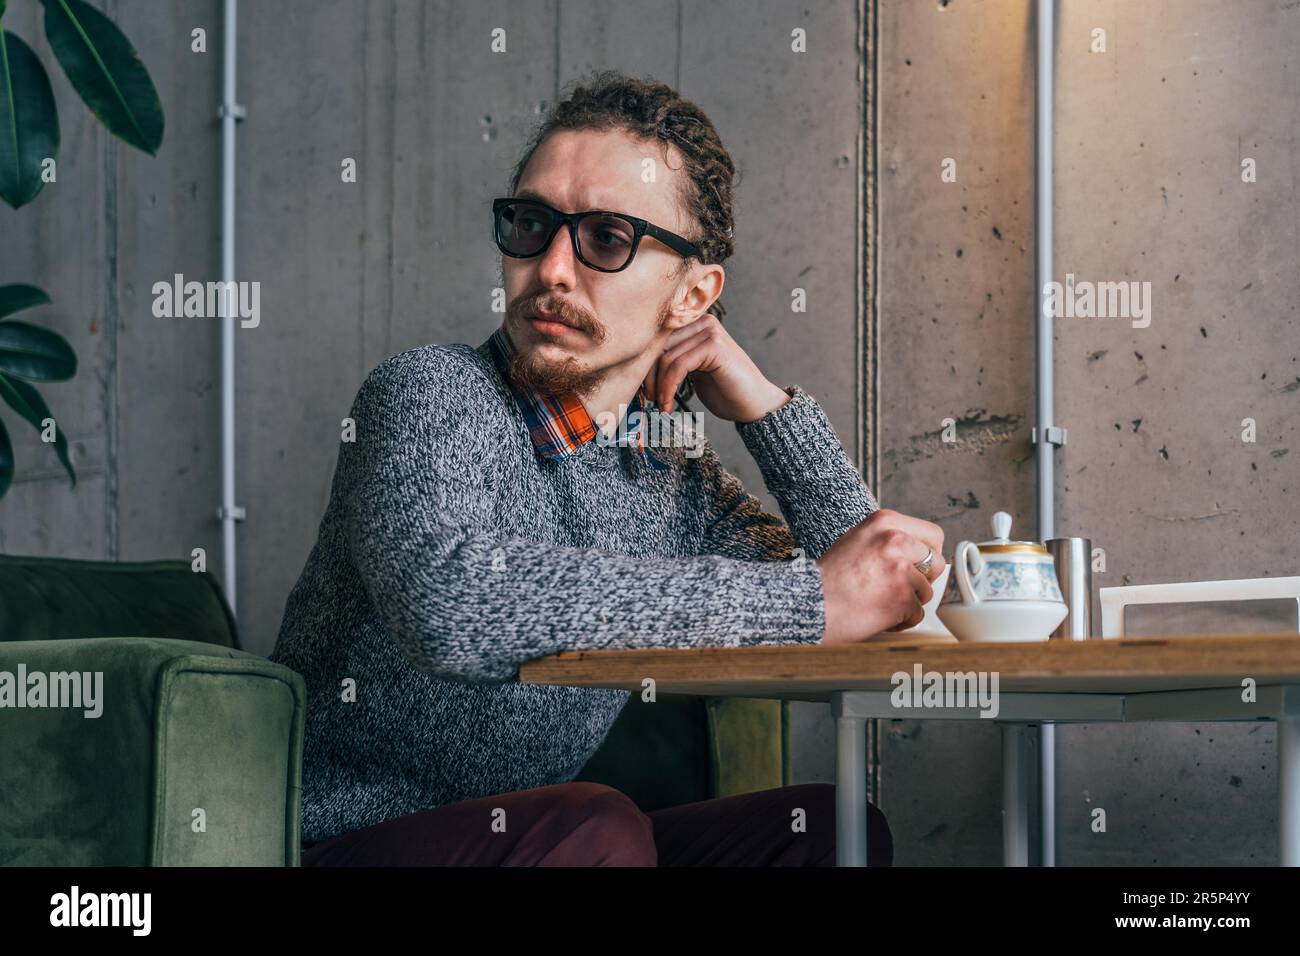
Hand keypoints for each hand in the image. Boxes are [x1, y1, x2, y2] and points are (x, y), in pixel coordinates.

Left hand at [643, 313, 790, 421]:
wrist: (756, 405)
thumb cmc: (725, 391)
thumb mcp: (693, 371)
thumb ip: (673, 360)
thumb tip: (639, 364)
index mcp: (696, 324)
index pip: (658, 339)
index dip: (644, 364)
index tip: (643, 390)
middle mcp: (703, 321)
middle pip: (658, 345)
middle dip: (648, 375)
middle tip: (649, 399)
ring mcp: (710, 331)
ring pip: (666, 357)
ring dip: (658, 387)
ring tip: (661, 405)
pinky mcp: (714, 345)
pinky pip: (678, 366)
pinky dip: (668, 388)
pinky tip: (668, 405)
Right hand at [815, 508, 946, 643]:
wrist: (808, 603)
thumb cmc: (829, 577)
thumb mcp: (858, 540)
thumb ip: (888, 539)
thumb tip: (920, 550)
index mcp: (885, 521)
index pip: (933, 535)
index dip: (927, 555)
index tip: (916, 566)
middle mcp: (895, 540)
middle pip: (936, 562)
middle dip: (923, 579)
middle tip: (899, 588)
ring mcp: (899, 569)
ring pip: (926, 591)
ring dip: (908, 602)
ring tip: (879, 602)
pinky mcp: (901, 597)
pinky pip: (916, 614)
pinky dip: (900, 621)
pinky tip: (877, 615)